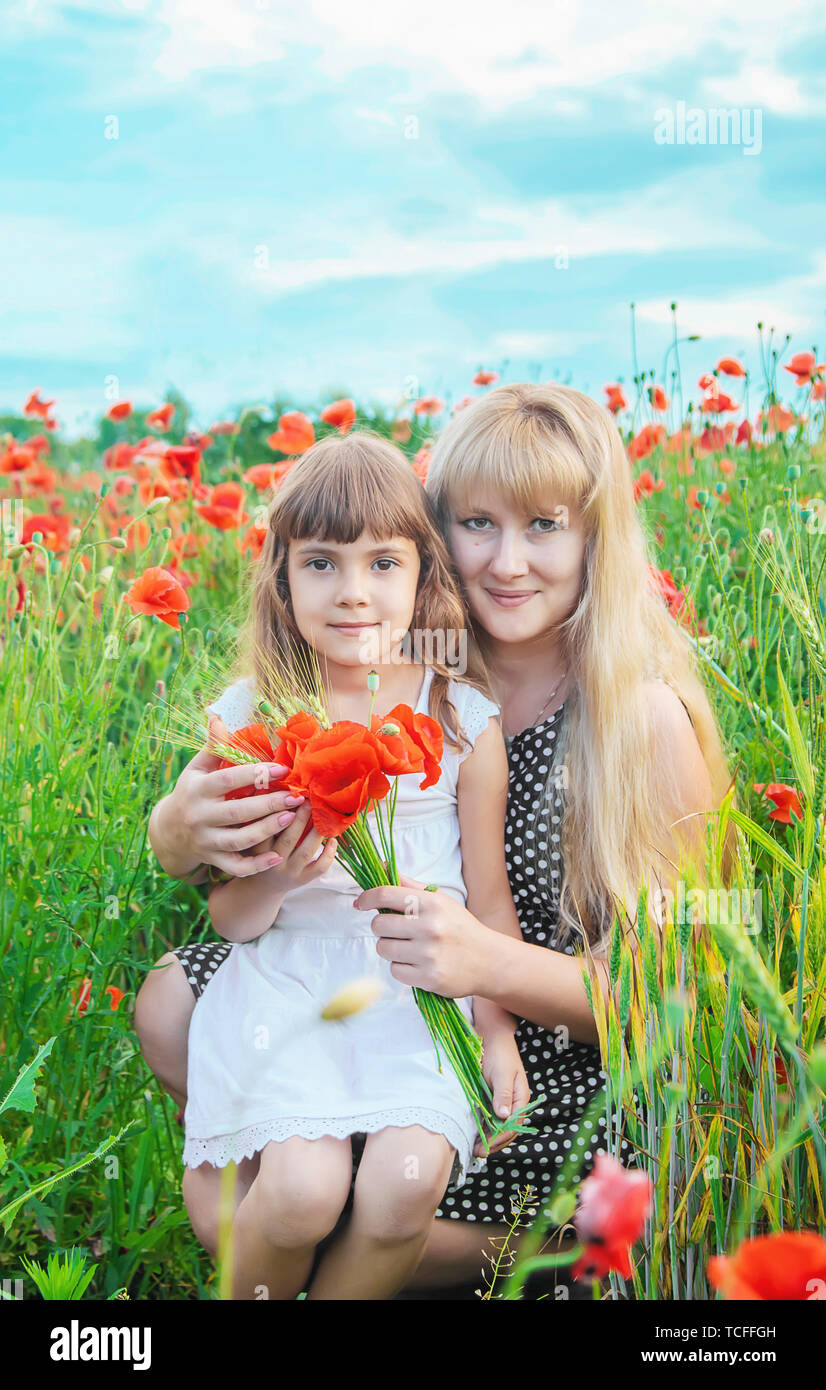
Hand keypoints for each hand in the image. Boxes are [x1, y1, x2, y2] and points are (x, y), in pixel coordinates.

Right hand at [153, 714, 308, 878]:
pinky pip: (235, 866)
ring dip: (266, 831)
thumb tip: (218, 717)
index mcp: (197, 790)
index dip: (255, 774)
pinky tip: (277, 857)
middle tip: (295, 797)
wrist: (168, 832)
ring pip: (239, 840)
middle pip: (237, 812)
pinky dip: (256, 866)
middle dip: (268, 805)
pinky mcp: (212, 859)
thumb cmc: (191, 793)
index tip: (282, 769)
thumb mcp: (196, 770)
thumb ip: (212, 747)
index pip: (228, 780)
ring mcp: (205, 841)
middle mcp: (199, 817)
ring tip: (290, 819)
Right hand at [254, 801, 338, 894]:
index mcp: (256, 849)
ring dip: (317, 831)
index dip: (277, 813)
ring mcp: (289, 872)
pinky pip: (319, 867)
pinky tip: (333, 839)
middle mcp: (273, 862)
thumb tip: (274, 786)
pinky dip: (329, 853)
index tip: (288, 797)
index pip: (266, 830)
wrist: (263, 885)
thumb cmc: (259, 852)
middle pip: (288, 838)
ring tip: (325, 814)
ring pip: (306, 851)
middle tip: (308, 800)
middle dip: (301, 818)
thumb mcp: (253, 837)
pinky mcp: (303, 880)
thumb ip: (259, 818)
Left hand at [351, 873, 498, 998]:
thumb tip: (380, 866)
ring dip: (390, 948)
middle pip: (378, 925)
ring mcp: (428, 955)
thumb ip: (409, 885)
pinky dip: (401, 967)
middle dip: (382, 928)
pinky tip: (416, 963)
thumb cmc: (459, 927)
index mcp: (432, 903)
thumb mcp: (440, 900)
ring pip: (383, 949)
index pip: (386, 895)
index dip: (367, 898)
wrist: (489, 961)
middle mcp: (430, 927)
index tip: (361, 903)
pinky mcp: (428, 978)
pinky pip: (394, 970)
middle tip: (396, 930)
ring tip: (408, 947)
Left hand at [474, 1030, 531, 1158]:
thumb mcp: (502, 1073)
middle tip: (478, 1152)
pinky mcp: (493, 1099)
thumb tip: (504, 1116)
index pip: (513, 1125)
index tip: (487, 1146)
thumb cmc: (499, 1053)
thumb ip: (503, 1094)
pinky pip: (490, 1118)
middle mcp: (513, 1103)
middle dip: (494, 1143)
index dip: (500, 1137)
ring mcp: (503, 1102)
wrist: (490, 1037)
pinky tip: (474, 1134)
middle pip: (507, 1130)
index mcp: (521, 1098)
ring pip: (498, 1126)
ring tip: (475, 1147)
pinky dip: (484, 1128)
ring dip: (488, 1138)